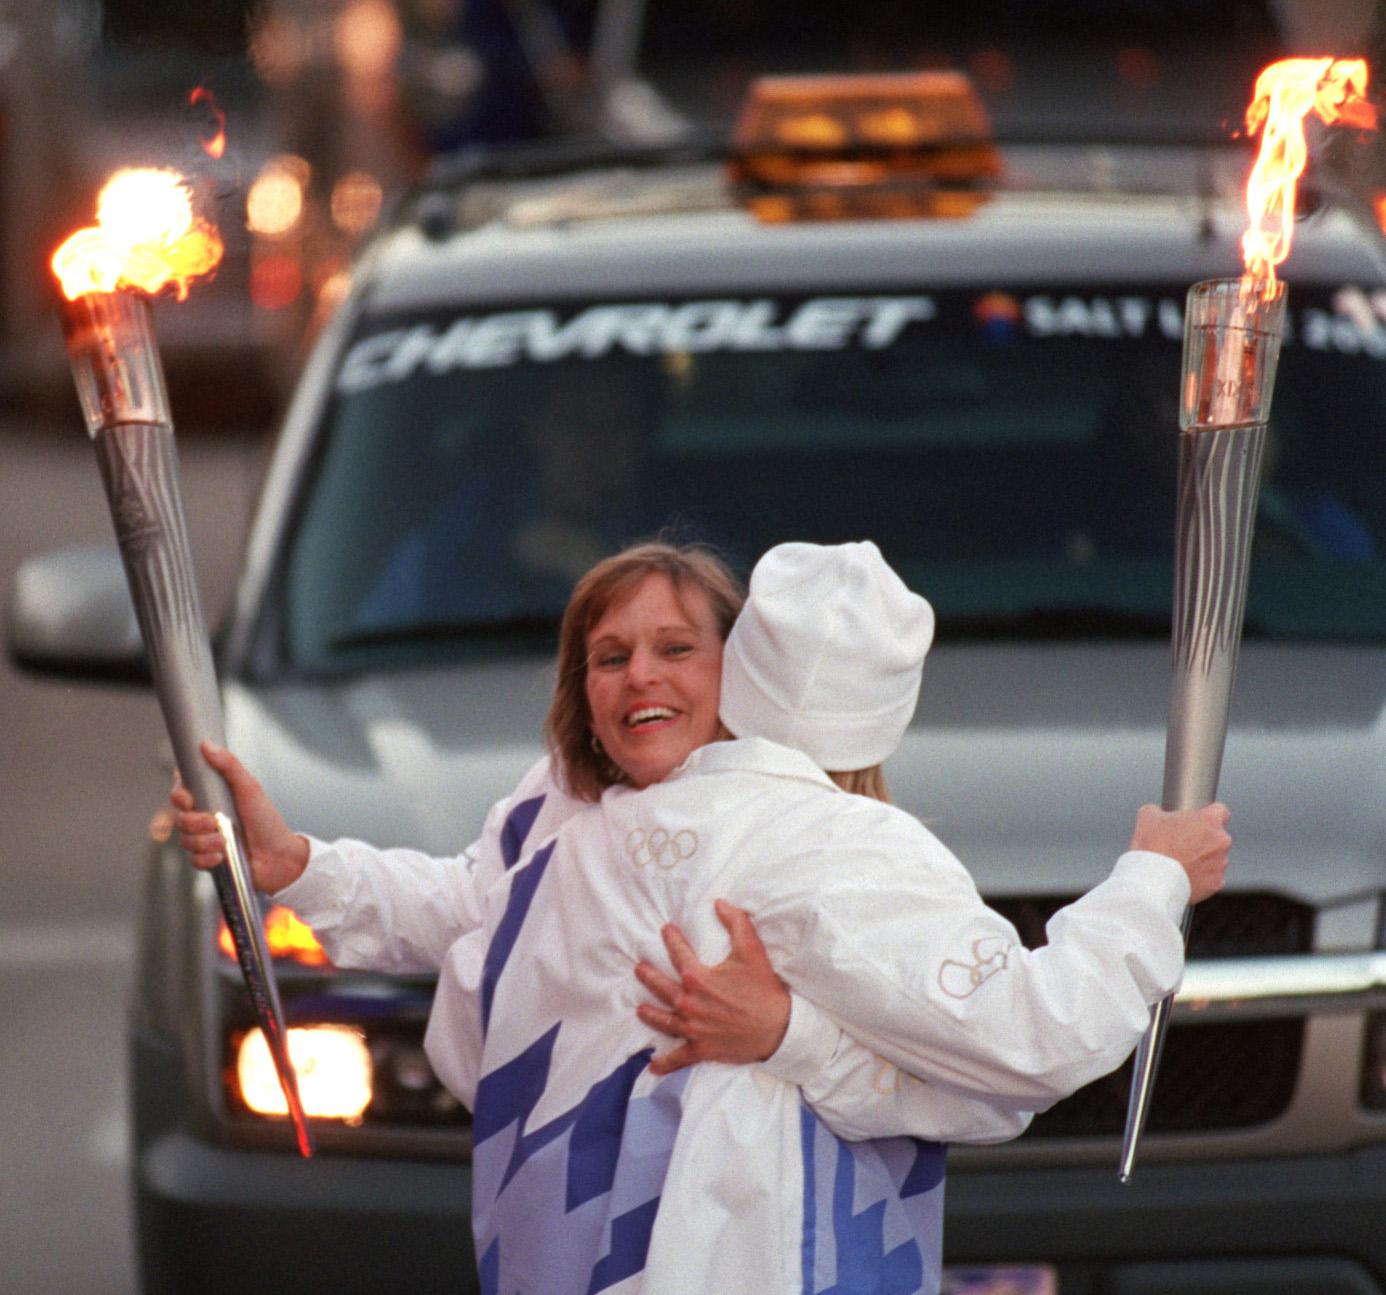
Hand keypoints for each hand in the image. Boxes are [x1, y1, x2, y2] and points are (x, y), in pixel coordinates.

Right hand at [171, 741, 309, 892]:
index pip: (182, 792)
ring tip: (224, 841)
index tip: (188, 799)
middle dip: (194, 822)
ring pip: (185, 840)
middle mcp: (206, 817)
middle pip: (179, 817)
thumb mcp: (250, 788)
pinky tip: (221, 856)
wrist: (279, 856)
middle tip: (214, 822)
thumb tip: (206, 744)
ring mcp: (206, 839)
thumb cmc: (267, 820)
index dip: (179, 795)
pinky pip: (192, 859)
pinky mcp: (208, 859)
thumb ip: (229, 766)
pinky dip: (206, 858)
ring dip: (204, 841)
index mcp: (214, 798)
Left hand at [635, 899, 790, 1075]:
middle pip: (662, 987)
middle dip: (649, 976)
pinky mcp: (701, 1049)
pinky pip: (678, 1058)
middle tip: (640, 969)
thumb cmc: (764, 989)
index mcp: (698, 978)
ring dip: (650, 1014)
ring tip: (640, 1009)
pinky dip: (665, 1064)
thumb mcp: (752, 950)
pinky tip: (653, 1067)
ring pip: (664, 1021)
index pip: (678, 954)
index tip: (665, 930)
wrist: (779, 1028)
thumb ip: (736, 922)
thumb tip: (720, 903)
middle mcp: (689, 1003)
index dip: (671, 939)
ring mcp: (693, 1028)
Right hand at [1130, 802, 1231, 904]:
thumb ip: (1161, 811)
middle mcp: (1222, 840)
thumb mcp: (1148, 816)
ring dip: (1204, 858)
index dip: (1209, 814)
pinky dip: (1201, 877)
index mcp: (1210, 820)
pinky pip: (1212, 877)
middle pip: (1219, 836)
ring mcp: (1221, 863)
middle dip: (1205, 839)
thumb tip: (1160, 814)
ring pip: (1216, 857)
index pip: (1221, 811)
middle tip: (1183, 843)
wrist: (1152, 880)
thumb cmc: (1152, 844)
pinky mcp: (1217, 882)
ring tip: (1181, 862)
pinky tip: (1184, 877)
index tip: (1198, 820)